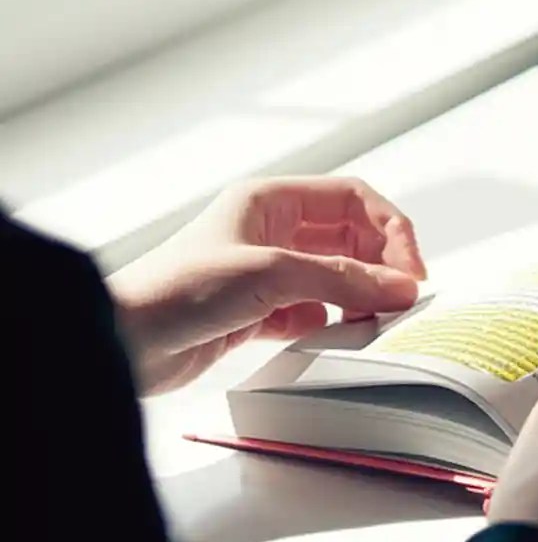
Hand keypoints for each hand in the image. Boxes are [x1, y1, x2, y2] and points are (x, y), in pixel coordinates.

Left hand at [108, 176, 425, 394]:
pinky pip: (316, 311)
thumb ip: (341, 279)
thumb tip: (400, 286)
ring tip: (375, 320)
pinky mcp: (260, 312)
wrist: (123, 342)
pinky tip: (336, 336)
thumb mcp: (269, 274)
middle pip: (351, 237)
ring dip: (361, 296)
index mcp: (269, 201)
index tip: (411, 269)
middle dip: (381, 264)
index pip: (353, 199)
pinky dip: (333, 323)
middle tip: (402, 299)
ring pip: (337, 276)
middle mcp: (272, 232)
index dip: (391, 229)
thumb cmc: (174, 290)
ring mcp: (267, 273)